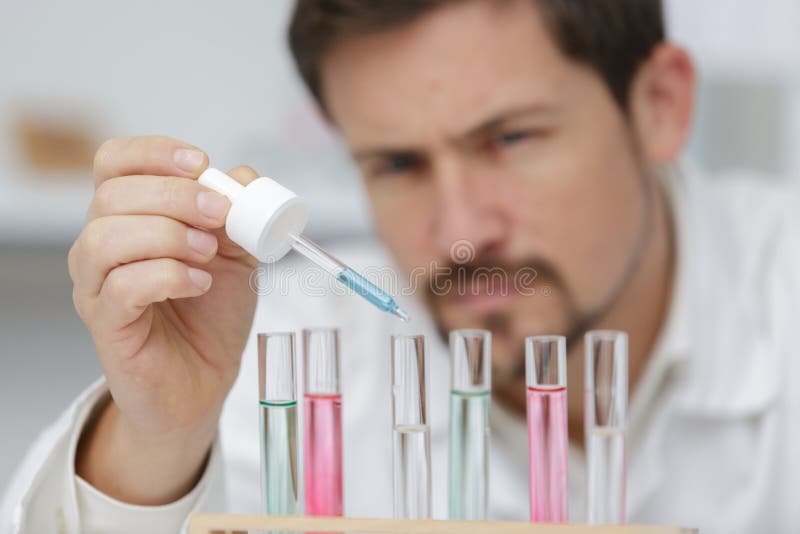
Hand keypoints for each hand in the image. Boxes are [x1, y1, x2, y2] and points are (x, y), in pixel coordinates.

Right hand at [70, 136, 258, 503]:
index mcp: (129, 217)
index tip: (200, 163)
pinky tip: (199, 283)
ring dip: (167, 236)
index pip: (114, 162)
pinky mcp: (106, 324)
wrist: (206, 379)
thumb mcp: (238, 254)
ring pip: (106, 237)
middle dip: (174, 196)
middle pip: (112, 194)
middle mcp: (102, 245)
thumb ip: (240, 214)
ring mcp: (97, 285)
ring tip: (208, 255)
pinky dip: (168, 276)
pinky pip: (122, 286)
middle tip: (219, 215)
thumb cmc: (213, 314)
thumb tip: (242, 177)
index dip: (153, 153)